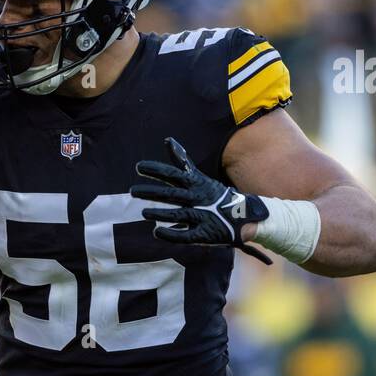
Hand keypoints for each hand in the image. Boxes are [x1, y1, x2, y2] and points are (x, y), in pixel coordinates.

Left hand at [131, 137, 272, 263]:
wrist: (243, 216)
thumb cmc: (213, 195)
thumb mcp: (198, 177)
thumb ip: (181, 162)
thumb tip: (168, 140)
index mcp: (196, 184)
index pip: (173, 174)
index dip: (156, 170)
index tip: (138, 167)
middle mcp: (198, 199)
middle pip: (172, 195)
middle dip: (152, 192)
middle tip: (132, 191)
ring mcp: (202, 216)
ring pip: (178, 214)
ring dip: (160, 214)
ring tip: (144, 213)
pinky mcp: (204, 234)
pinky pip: (186, 235)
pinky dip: (172, 234)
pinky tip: (157, 232)